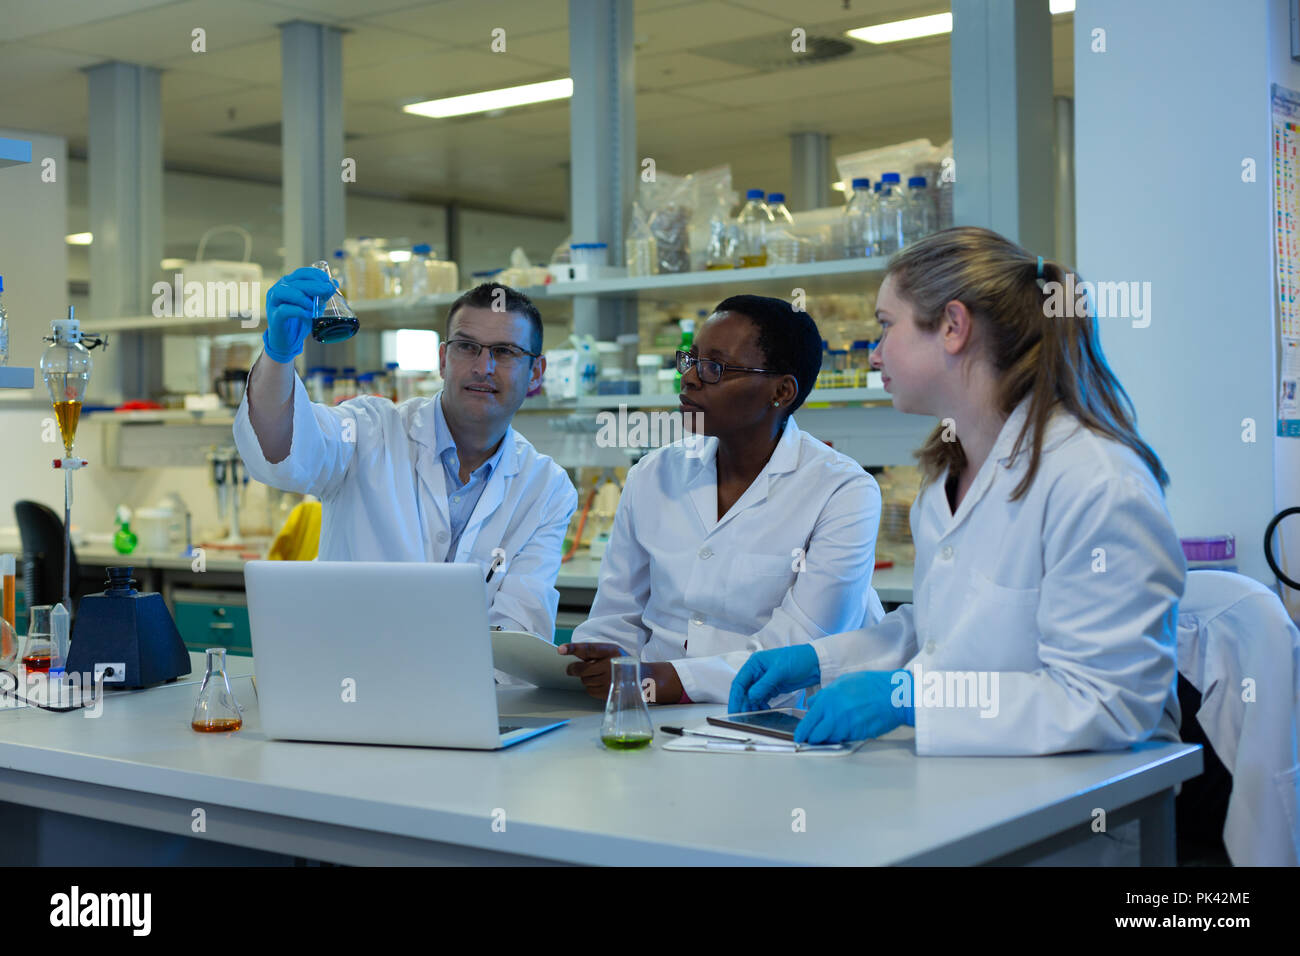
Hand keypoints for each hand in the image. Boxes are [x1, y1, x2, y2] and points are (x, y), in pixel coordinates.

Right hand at [262, 267, 336, 363]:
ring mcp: (274, 304)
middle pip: (294, 282)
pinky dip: (297, 310)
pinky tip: (308, 314)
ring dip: (300, 296)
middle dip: (312, 284)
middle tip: (326, 289)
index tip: (326, 279)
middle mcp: (278, 291)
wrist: (288, 341)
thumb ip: (322, 296)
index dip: (313, 274)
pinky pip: (283, 310)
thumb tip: (334, 284)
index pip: (300, 273)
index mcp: (288, 285)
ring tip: (313, 304)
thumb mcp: (313, 307)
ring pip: (283, 292)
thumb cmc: (299, 321)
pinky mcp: (274, 317)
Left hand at [558, 642, 623, 701]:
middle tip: (572, 668)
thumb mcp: (610, 651)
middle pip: (581, 669)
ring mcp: (609, 681)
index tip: (561, 649)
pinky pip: (589, 690)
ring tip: (597, 675)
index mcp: (610, 651)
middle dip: (574, 669)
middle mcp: (610, 665)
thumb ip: (593, 651)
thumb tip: (570, 652)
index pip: (588, 649)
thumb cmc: (621, 662)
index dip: (573, 648)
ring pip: (584, 680)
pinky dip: (591, 687)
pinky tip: (599, 683)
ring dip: (585, 678)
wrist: (641, 678)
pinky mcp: (608, 693)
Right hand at [728, 644, 820, 714]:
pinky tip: (763, 711)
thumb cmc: (798, 659)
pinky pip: (761, 699)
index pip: (740, 682)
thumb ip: (764, 684)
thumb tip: (750, 696)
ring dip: (751, 706)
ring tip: (752, 717)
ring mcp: (764, 681)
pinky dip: (760, 706)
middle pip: (744, 691)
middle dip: (742, 704)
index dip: (735, 697)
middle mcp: (757, 672)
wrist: (815, 663)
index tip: (734, 709)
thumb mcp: (779, 671)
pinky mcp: (772, 688)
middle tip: (741, 717)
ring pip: (752, 697)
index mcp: (755, 663)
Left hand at [794, 669, 913, 744]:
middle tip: (812, 738)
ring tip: (833, 732)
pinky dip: (842, 738)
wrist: (894, 694)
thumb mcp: (843, 681)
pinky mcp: (858, 734)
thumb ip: (825, 694)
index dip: (802, 731)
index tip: (800, 736)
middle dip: (812, 738)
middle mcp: (834, 713)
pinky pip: (844, 740)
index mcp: (828, 698)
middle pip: (815, 735)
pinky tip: (846, 731)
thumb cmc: (871, 685)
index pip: (808, 721)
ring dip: (827, 739)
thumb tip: (812, 705)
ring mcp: (846, 725)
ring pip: (829, 739)